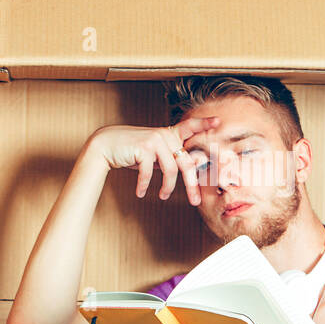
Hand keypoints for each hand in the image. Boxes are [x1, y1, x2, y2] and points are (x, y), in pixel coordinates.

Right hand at [89, 115, 221, 206]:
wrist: (106, 145)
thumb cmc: (131, 151)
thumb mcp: (153, 153)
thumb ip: (169, 158)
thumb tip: (186, 172)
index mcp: (169, 134)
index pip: (190, 126)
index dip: (204, 124)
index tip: (218, 122)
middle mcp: (165, 134)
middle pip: (186, 162)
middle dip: (192, 184)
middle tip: (195, 201)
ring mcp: (155, 140)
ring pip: (171, 170)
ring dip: (167, 188)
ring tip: (163, 197)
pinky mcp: (144, 148)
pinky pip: (150, 173)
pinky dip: (145, 186)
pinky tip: (141, 193)